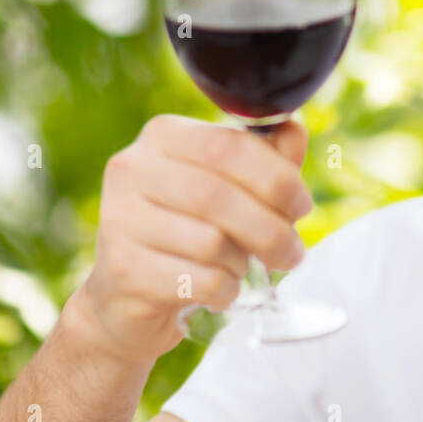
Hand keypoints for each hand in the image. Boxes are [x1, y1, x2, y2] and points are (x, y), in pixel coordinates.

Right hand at [73, 115, 312, 363]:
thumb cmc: (192, 226)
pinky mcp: (121, 268)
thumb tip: (293, 130)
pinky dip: (224, 289)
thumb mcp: (234, 184)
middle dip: (270, 228)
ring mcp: (120, 218)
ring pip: (210, 241)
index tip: (302, 206)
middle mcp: (132, 169)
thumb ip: (267, 156)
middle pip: (218, 196)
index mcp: (163, 135)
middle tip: (293, 252)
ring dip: (243, 261)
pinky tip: (222, 288)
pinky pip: (197, 280)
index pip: (229, 145)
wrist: (130, 290)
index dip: (277, 177)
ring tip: (242, 266)